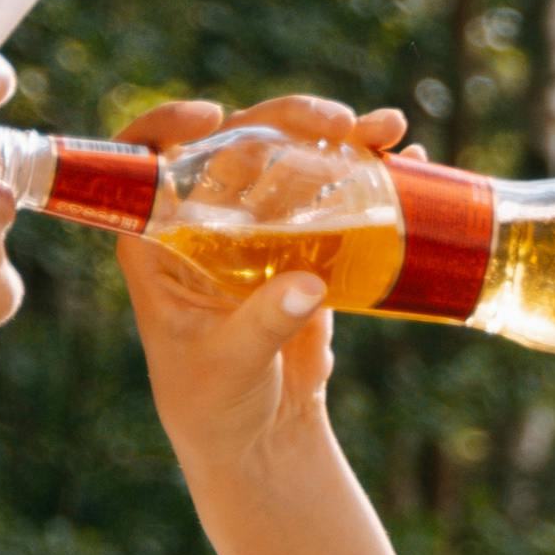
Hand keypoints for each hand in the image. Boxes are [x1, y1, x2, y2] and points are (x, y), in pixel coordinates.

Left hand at [109, 91, 413, 478]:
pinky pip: (334, 200)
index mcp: (159, 239)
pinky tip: (406, 159)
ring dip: (341, 140)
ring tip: (386, 129)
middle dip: (287, 122)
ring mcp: (259, 230)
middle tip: (338, 122)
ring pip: (292, 164)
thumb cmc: (213, 403)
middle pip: (238, 146)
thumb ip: (263, 323)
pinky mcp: (306, 249)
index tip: (212, 117)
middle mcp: (205, 222)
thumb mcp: (228, 363)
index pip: (148, 162)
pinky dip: (370, 177)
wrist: (260, 436)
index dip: (170, 127)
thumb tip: (307, 285)